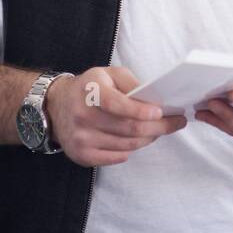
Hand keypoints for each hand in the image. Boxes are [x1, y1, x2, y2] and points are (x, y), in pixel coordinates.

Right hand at [46, 66, 186, 166]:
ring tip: (159, 130)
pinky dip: (131, 150)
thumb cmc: (90, 88)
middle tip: (176, 122)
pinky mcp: (81, 155)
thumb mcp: (109, 74)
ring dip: (148, 138)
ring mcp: (80, 138)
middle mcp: (82, 116)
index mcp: (91, 91)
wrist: (56, 106)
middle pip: (129, 128)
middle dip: (158, 127)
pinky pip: (116, 157)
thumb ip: (132, 83)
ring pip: (127, 145)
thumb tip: (155, 99)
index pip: (118, 104)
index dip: (141, 110)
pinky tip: (138, 140)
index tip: (160, 112)